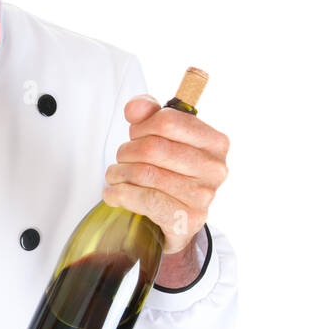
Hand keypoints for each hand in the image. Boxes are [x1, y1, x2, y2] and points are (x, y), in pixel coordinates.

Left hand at [102, 96, 229, 253]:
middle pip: (153, 148)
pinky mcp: (186, 219)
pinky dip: (120, 194)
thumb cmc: (171, 172)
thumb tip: (134, 108)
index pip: (168, 121)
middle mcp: (215, 169)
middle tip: (122, 158)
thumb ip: (149, 114)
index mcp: (215, 142)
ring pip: (145, 173)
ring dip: (119, 173)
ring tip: (114, 175)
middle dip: (127, 151)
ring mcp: (203, 196)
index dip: (141, 126)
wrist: (177, 219)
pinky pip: (144, 200)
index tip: (135, 135)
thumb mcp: (163, 137)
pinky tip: (113, 192)